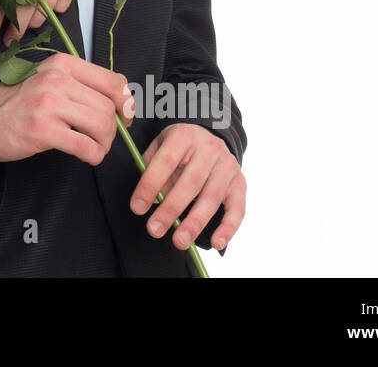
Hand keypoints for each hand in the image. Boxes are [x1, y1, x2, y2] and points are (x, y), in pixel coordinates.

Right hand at [0, 53, 132, 165]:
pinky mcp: (43, 130)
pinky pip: (86, 146)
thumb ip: (79, 84)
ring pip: (102, 126)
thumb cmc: (16, 104)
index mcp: (61, 64)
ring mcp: (48, 104)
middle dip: (113, 129)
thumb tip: (120, 100)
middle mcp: (56, 79)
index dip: (125, 103)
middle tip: (103, 139)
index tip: (122, 116)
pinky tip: (86, 156)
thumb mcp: (47, 80)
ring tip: (94, 148)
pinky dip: (94, 156)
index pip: (113, 81)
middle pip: (109, 107)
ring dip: (105, 144)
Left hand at [129, 123, 246, 252]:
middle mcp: (209, 148)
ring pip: (211, 197)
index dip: (150, 185)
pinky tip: (216, 242)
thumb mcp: (160, 147)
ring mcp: (227, 165)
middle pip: (190, 182)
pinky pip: (237, 208)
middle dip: (171, 209)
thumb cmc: (179, 148)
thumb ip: (152, 170)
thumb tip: (148, 202)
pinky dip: (228, 228)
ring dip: (195, 223)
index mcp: (184, 135)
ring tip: (180, 241)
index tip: (137, 207)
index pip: (166, 161)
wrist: (209, 135)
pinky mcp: (240, 182)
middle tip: (154, 230)